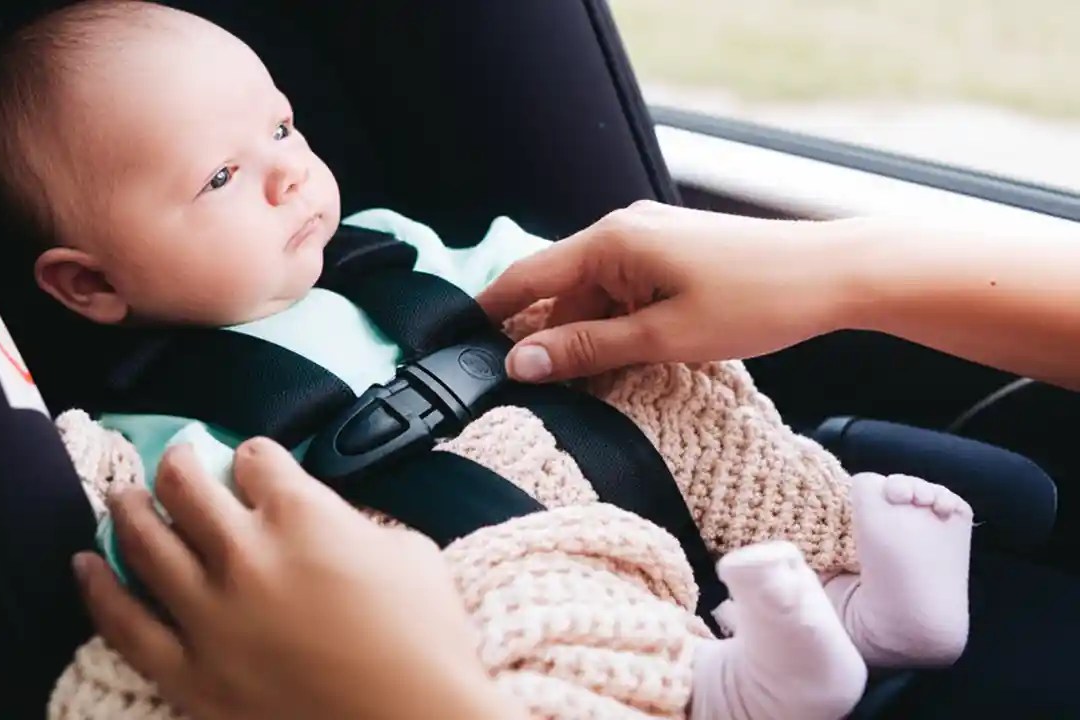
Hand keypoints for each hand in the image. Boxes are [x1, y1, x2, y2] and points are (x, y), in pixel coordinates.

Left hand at [73, 438, 520, 719]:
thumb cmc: (425, 641)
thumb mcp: (408, 551)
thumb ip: (354, 523)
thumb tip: (328, 524)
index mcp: (300, 514)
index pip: (254, 458)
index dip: (252, 458)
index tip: (251, 466)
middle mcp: (244, 551)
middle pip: (186, 484)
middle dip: (178, 463)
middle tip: (173, 460)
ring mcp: (209, 612)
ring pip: (144, 541)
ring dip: (128, 508)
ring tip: (121, 496)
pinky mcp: (189, 672)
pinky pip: (124, 623)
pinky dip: (97, 589)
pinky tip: (84, 565)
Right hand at [477, 200, 857, 381]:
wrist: (837, 274)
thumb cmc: (760, 298)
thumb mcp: (663, 337)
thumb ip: (586, 349)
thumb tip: (521, 362)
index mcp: (611, 240)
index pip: (527, 277)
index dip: (491, 313)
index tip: (461, 344)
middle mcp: (623, 231)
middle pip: (559, 291)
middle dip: (547, 338)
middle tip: (538, 390)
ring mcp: (650, 241)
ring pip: (594, 296)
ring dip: (588, 338)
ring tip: (594, 384)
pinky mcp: (673, 256)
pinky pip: (625, 293)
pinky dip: (618, 327)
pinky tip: (629, 360)